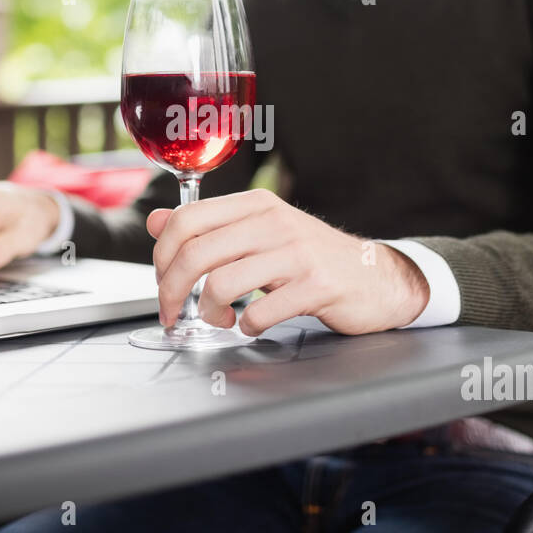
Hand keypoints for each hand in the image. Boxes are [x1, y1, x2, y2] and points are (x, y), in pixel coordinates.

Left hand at [147, 189, 428, 336]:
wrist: (376, 276)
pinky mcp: (316, 286)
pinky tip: (254, 324)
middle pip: (195, 254)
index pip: (186, 220)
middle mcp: (274, 222)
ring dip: (210, 312)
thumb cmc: (312, 258)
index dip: (161, 257)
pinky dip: (247, 327)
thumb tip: (157, 222)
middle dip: (171, 292)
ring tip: (222, 318)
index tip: (162, 282)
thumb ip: (209, 227)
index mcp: (255, 205)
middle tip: (173, 313)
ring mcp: (297, 253)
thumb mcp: (259, 233)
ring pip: (221, 284)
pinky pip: (259, 312)